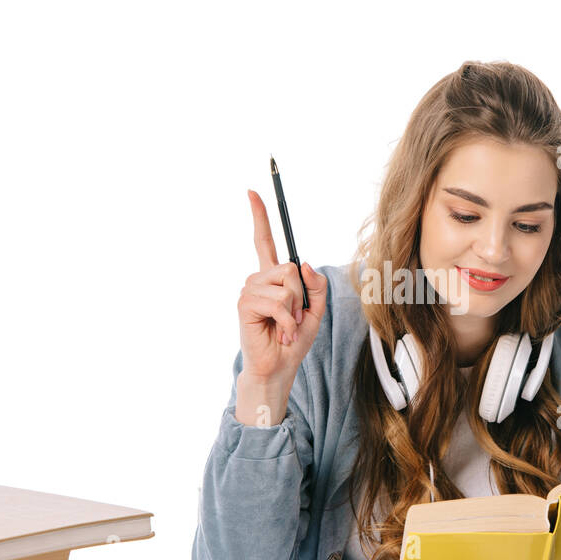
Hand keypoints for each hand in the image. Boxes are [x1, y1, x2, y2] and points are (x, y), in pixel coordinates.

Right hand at [236, 189, 328, 384]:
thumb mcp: (315, 310)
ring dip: (294, 311)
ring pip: (286, 285)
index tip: (252, 192)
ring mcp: (249, 290)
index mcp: (273, 277)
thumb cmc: (293, 340)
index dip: (260, 216)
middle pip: (289, 267)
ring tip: (285, 328)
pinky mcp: (245, 304)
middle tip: (294, 318)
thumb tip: (303, 264)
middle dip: (301, 295)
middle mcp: (258, 279)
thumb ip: (315, 285)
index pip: (264, 241)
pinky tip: (282, 333)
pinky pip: (279, 302)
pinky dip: (288, 321)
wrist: (278, 367)